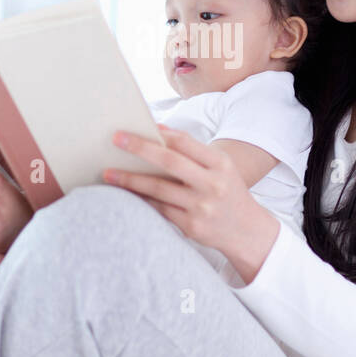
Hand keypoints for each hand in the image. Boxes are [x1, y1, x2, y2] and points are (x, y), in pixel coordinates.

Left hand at [103, 126, 280, 283]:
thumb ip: (193, 151)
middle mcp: (212, 184)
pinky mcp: (191, 226)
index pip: (186, 142)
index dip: (161, 133)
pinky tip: (124, 193)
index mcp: (221, 164)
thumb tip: (158, 132)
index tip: (138, 125)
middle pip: (170, 162)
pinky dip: (140, 199)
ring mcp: (201, 207)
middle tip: (116, 139)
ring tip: (108, 173)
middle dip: (140, 148)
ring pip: (158, 188)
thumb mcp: (220, 167)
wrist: (247, 231)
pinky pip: (159, 209)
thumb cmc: (227, 191)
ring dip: (130, 179)